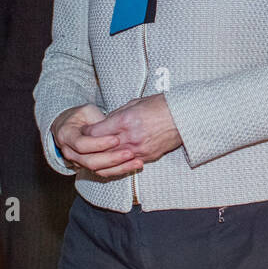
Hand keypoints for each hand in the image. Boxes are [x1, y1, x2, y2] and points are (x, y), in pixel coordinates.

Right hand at [51, 103, 137, 177]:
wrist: (70, 127)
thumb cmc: (80, 115)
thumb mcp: (87, 111)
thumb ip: (97, 120)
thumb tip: (113, 124)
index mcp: (66, 135)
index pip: (82, 144)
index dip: (99, 143)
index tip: (116, 139)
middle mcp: (70, 152)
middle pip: (90, 161)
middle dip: (111, 158)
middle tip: (129, 153)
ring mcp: (78, 162)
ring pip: (97, 169)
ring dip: (118, 167)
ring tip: (136, 162)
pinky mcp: (88, 167)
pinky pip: (103, 172)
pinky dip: (118, 170)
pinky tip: (132, 166)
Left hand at [53, 95, 182, 179]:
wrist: (185, 117)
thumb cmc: (161, 106)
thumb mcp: (135, 104)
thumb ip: (117, 115)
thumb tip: (104, 123)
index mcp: (125, 121)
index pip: (96, 132)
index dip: (87, 132)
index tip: (83, 131)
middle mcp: (130, 138)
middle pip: (101, 150)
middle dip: (90, 150)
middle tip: (83, 148)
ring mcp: (139, 150)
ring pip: (112, 162)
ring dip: (101, 160)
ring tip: (94, 158)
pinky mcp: (147, 157)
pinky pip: (127, 165)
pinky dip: (117, 164)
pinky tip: (112, 162)